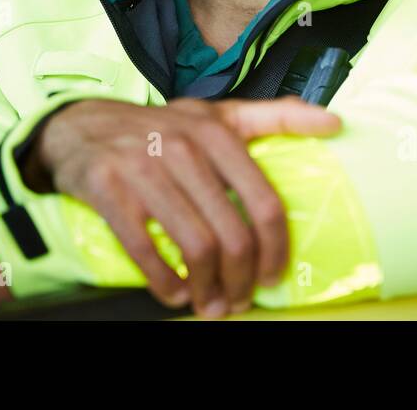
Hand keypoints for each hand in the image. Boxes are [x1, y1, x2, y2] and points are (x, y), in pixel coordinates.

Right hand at [22, 97, 340, 317]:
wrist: (82, 125)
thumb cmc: (160, 127)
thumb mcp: (216, 113)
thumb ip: (275, 117)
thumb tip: (334, 123)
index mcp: (217, 132)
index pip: (263, 203)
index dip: (275, 250)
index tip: (274, 275)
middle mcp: (183, 147)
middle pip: (232, 234)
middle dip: (241, 280)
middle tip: (239, 299)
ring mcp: (144, 169)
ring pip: (194, 246)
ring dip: (207, 289)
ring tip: (210, 304)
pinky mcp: (109, 190)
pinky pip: (144, 250)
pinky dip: (165, 282)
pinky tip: (174, 293)